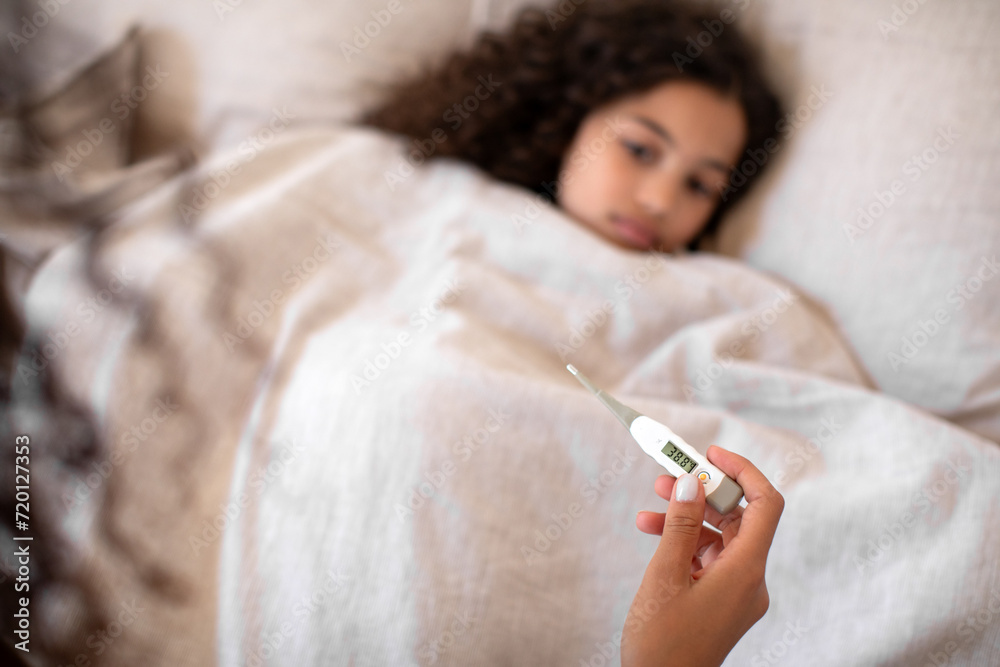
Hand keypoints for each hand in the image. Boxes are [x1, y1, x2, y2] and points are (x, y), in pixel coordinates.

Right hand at [621, 445, 784, 666]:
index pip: (765, 505)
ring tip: (649, 506)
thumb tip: (691, 482)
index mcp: (745, 572)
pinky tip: (653, 534)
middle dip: (703, 491)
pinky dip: (683, 542)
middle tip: (667, 475)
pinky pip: (709, 559)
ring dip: (686, 517)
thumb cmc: (662, 645)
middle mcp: (749, 580)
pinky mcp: (722, 602)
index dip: (742, 472)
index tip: (711, 454)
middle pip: (739, 518)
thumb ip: (680, 525)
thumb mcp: (664, 577)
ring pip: (719, 537)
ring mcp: (737, 593)